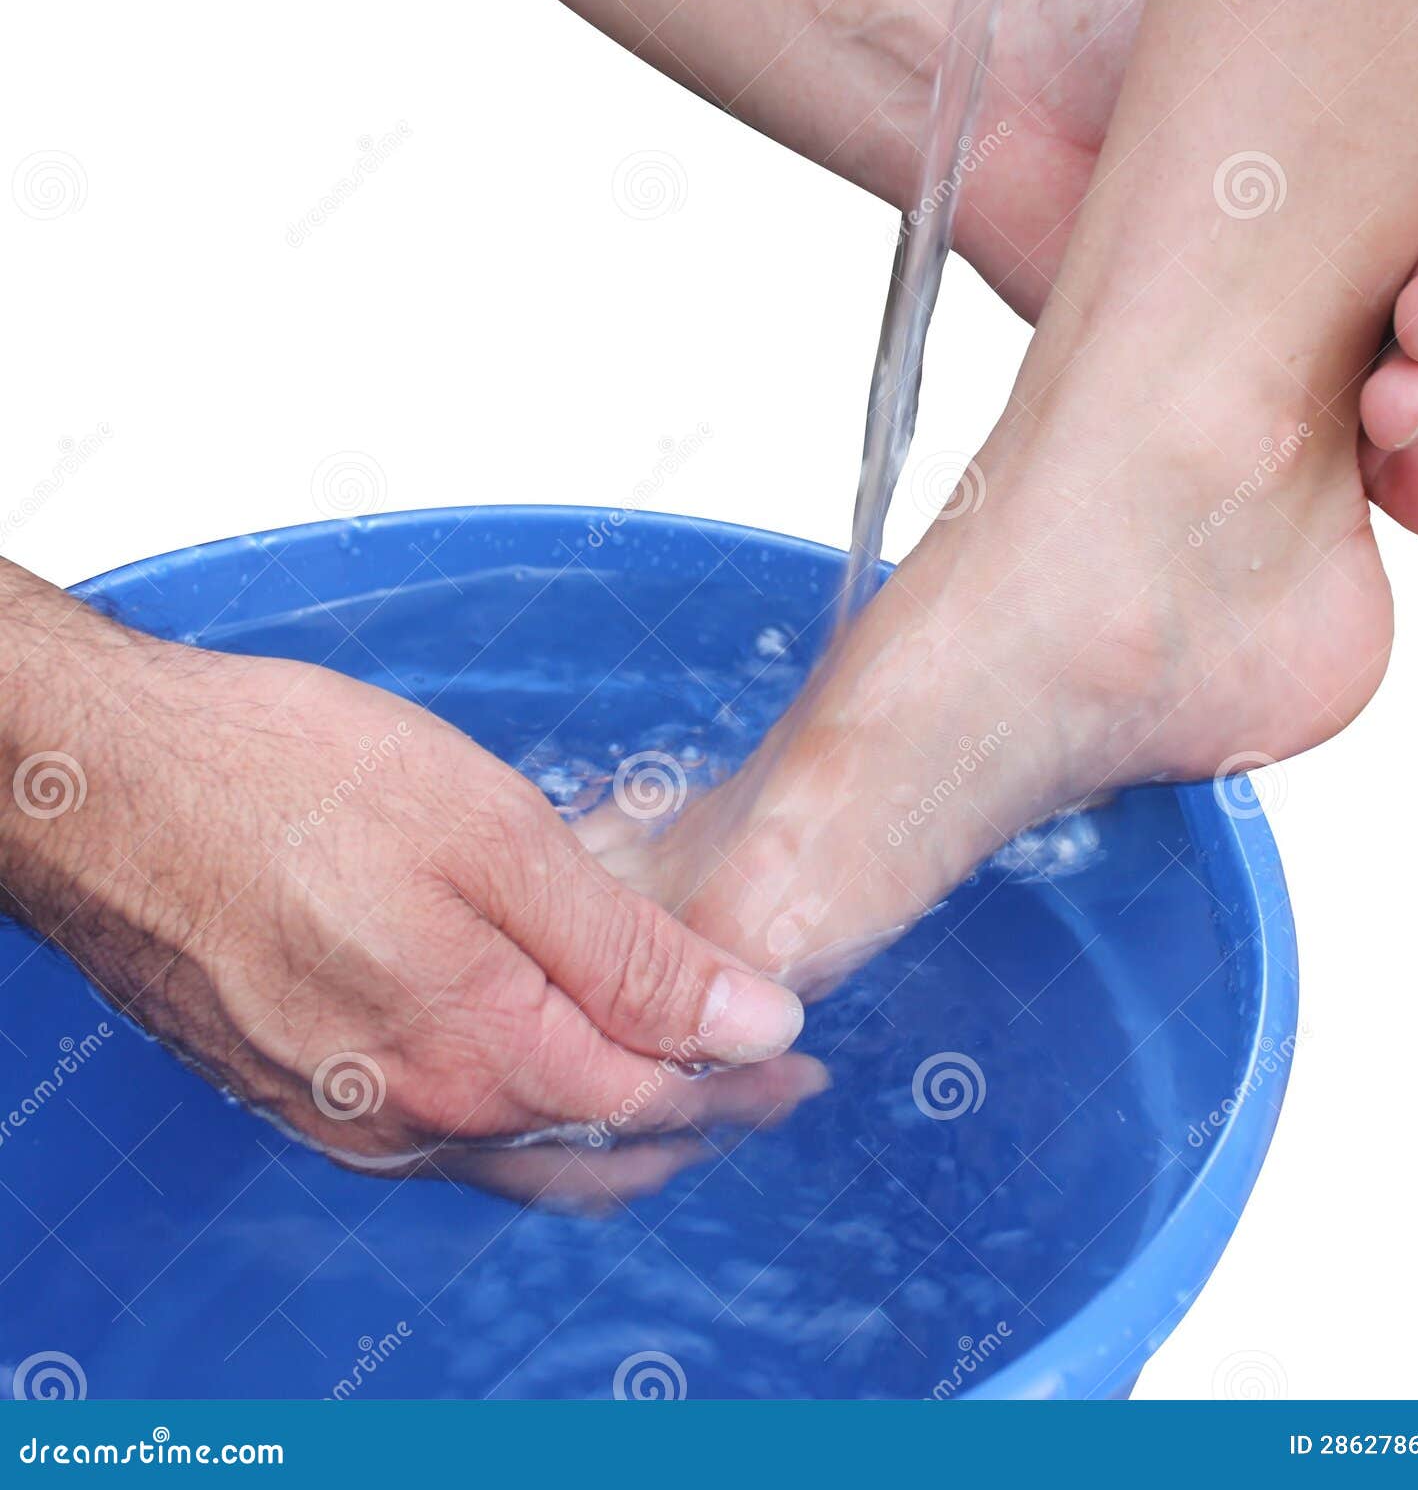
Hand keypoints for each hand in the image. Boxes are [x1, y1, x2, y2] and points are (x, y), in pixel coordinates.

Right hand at [0, 634, 809, 1167]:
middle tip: (762, 1090)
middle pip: (594, 1146)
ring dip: (611, 1131)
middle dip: (694, 1122)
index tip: (802, 1067)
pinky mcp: (302, 1093)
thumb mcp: (496, 839)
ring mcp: (348, 1117)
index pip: (657, 1097)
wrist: (98, 787)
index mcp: (479, 1052)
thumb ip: (629, 953)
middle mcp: (413, 1117)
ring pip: (517, 1155)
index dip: (742, 1083)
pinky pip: (442, 1139)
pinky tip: (537, 1073)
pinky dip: (523, 1121)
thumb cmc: (287, 781)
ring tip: (675, 1093)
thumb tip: (752, 1022)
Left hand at [954, 0, 1417, 542]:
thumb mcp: (1258, 1)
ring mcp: (1287, 331)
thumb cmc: (1118, 31)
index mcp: (1375, 159)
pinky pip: (1323, 461)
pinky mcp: (1225, 396)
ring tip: (1399, 416)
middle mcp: (1345, 248)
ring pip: (1402, 385)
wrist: (994, 98)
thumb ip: (1398, 30)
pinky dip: (1395, 488)